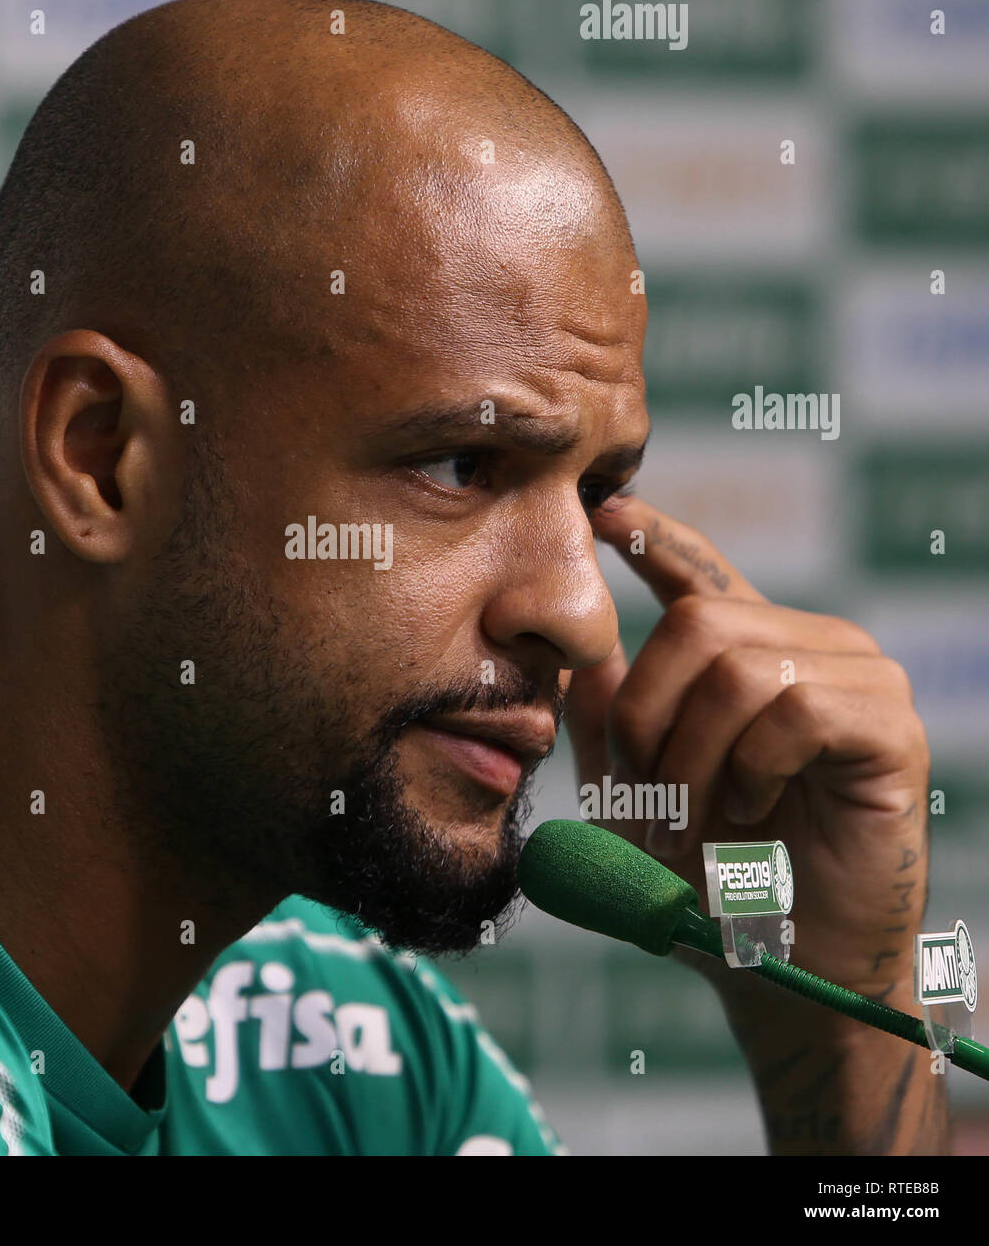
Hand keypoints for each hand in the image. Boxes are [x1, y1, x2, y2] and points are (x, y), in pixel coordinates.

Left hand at [563, 495, 930, 1006]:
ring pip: (740, 667)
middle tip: (645, 791)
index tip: (607, 511)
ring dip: (692, 757)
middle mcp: (808, 649)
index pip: (700, 575)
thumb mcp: (630, 792)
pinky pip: (794, 710)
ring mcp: (858, 681)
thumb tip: (580, 651)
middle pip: (698, 621)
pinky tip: (752, 810)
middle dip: (648, 711)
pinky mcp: (890, 728)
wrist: (776, 958)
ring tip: (694, 822)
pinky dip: (750, 769)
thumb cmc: (705, 873)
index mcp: (747, 656)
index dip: (655, 538)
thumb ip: (605, 719)